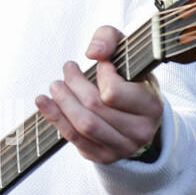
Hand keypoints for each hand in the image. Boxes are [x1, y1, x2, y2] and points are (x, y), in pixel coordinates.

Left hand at [35, 25, 162, 164]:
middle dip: (74, 85)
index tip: (101, 65)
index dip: (101, 75)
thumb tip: (93, 53)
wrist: (136, 112)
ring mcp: (122, 148)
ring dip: (62, 102)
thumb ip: (110, 38)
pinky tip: (43, 103)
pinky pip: (74, 139)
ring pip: (83, 125)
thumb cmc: (130, 77)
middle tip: (67, 70)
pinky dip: (55, 119)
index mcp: (152, 106)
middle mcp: (140, 132)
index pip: (113, 93)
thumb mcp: (127, 51)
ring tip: (55, 85)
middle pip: (94, 108)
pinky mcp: (102, 156)